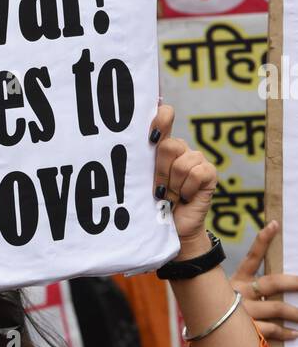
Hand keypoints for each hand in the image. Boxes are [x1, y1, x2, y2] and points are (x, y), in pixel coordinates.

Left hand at [150, 103, 216, 253]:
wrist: (171, 229)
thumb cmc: (152, 205)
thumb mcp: (142, 181)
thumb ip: (141, 159)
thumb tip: (136, 139)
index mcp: (161, 145)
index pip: (164, 117)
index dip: (161, 117)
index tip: (153, 126)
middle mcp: (179, 148)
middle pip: (169, 145)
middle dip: (161, 172)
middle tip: (159, 189)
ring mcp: (196, 159)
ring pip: (182, 163)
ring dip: (174, 185)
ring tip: (171, 196)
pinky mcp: (209, 172)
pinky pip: (197, 173)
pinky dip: (187, 189)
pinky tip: (186, 197)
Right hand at [232, 220, 297, 342]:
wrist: (204, 333)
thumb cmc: (221, 311)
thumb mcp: (231, 294)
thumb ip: (251, 288)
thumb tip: (274, 286)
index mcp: (236, 281)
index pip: (251, 257)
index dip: (263, 240)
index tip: (275, 224)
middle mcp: (239, 293)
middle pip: (271, 282)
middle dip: (292, 281)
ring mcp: (243, 312)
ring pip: (276, 307)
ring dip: (295, 312)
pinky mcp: (246, 330)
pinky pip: (270, 329)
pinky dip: (284, 332)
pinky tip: (294, 333)